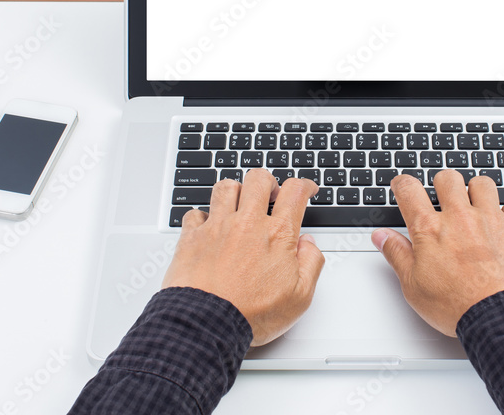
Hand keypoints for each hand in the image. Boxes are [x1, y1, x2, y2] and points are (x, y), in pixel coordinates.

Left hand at [162, 170, 324, 345]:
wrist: (206, 325)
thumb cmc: (250, 314)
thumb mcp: (299, 298)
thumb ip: (311, 264)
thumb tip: (309, 245)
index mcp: (276, 234)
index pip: (294, 192)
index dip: (304, 185)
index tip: (306, 189)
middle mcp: (247, 223)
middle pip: (258, 179)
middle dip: (267, 182)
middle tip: (269, 194)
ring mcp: (217, 227)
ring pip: (225, 187)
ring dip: (234, 191)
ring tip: (237, 204)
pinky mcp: (192, 238)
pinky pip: (194, 213)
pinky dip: (201, 217)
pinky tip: (206, 227)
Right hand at [371, 170, 503, 335]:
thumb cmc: (459, 305)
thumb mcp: (414, 287)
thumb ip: (397, 255)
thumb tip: (382, 237)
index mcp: (430, 229)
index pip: (409, 190)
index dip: (402, 184)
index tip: (403, 186)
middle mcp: (460, 216)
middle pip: (447, 179)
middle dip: (443, 185)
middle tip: (445, 200)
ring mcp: (491, 218)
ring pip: (482, 184)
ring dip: (477, 192)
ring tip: (476, 208)